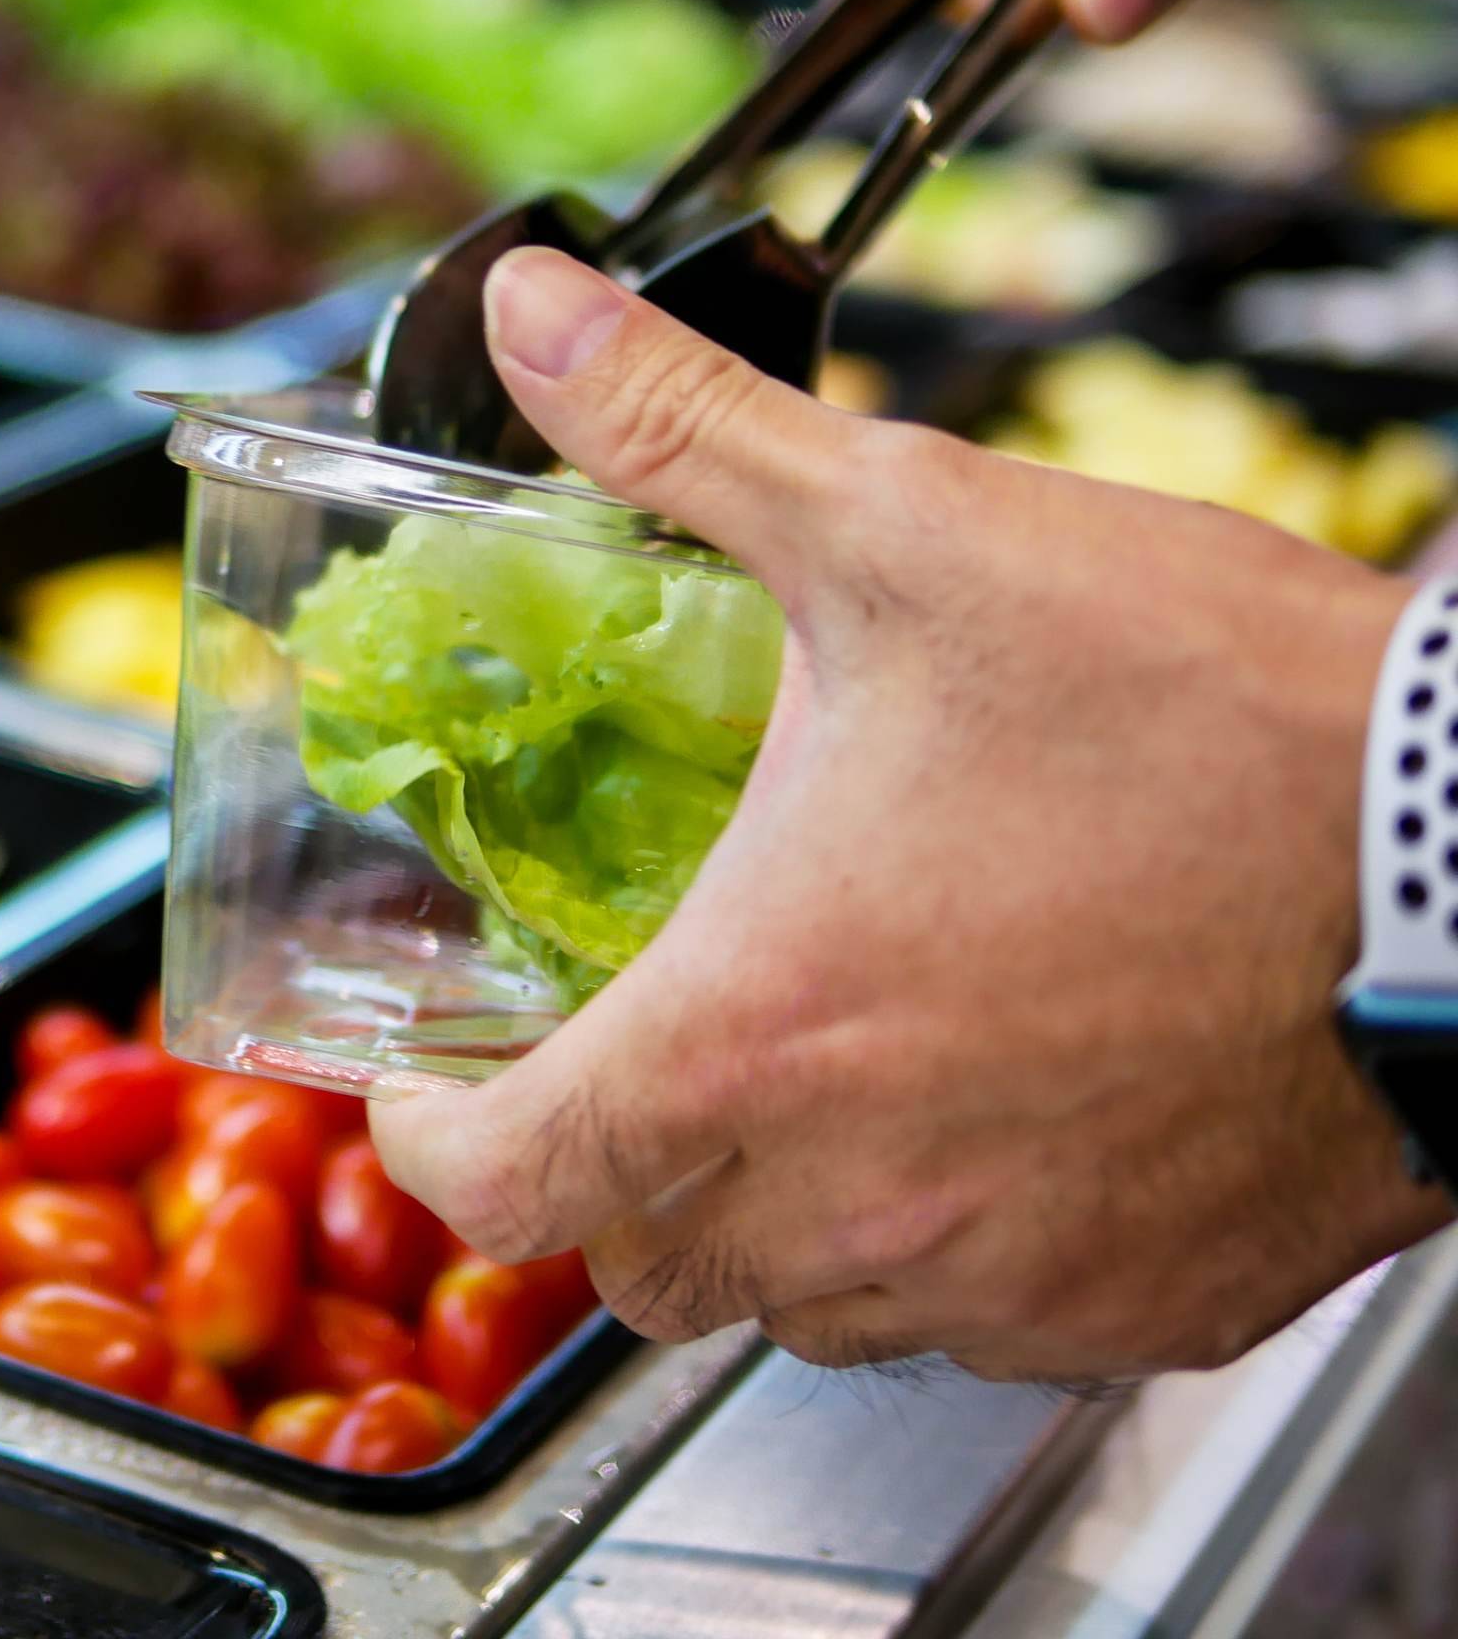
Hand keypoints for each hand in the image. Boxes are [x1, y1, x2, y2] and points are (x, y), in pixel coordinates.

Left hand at [369, 247, 1450, 1382]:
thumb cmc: (1211, 711)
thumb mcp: (906, 533)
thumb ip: (682, 433)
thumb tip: (532, 315)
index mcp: (760, 1033)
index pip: (502, 1185)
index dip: (430, 1140)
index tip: (429, 1086)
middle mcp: (864, 1192)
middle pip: (640, 1266)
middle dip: (597, 1166)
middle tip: (616, 1047)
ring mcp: (1012, 1274)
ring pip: (800, 1309)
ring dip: (761, 1208)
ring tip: (800, 1067)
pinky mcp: (1145, 1302)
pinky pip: (975, 1326)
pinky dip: (930, 1248)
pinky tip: (970, 1113)